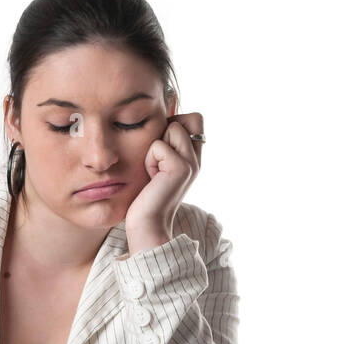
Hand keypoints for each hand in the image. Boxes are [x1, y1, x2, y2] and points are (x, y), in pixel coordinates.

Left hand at [123, 111, 203, 247]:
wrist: (147, 224)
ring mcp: (191, 163)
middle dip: (165, 132)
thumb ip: (165, 144)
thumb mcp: (157, 165)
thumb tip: (162, 118)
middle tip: (157, 160)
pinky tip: (152, 178)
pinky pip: (158, 145)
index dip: (175, 123)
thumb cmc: (146, 196)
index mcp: (193, 157)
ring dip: (154, 148)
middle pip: (185, 119)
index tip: (161, 149)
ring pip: (171, 128)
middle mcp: (197, 159)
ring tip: (154, 170)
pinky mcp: (180, 168)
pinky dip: (149, 160)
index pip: (194, 119)